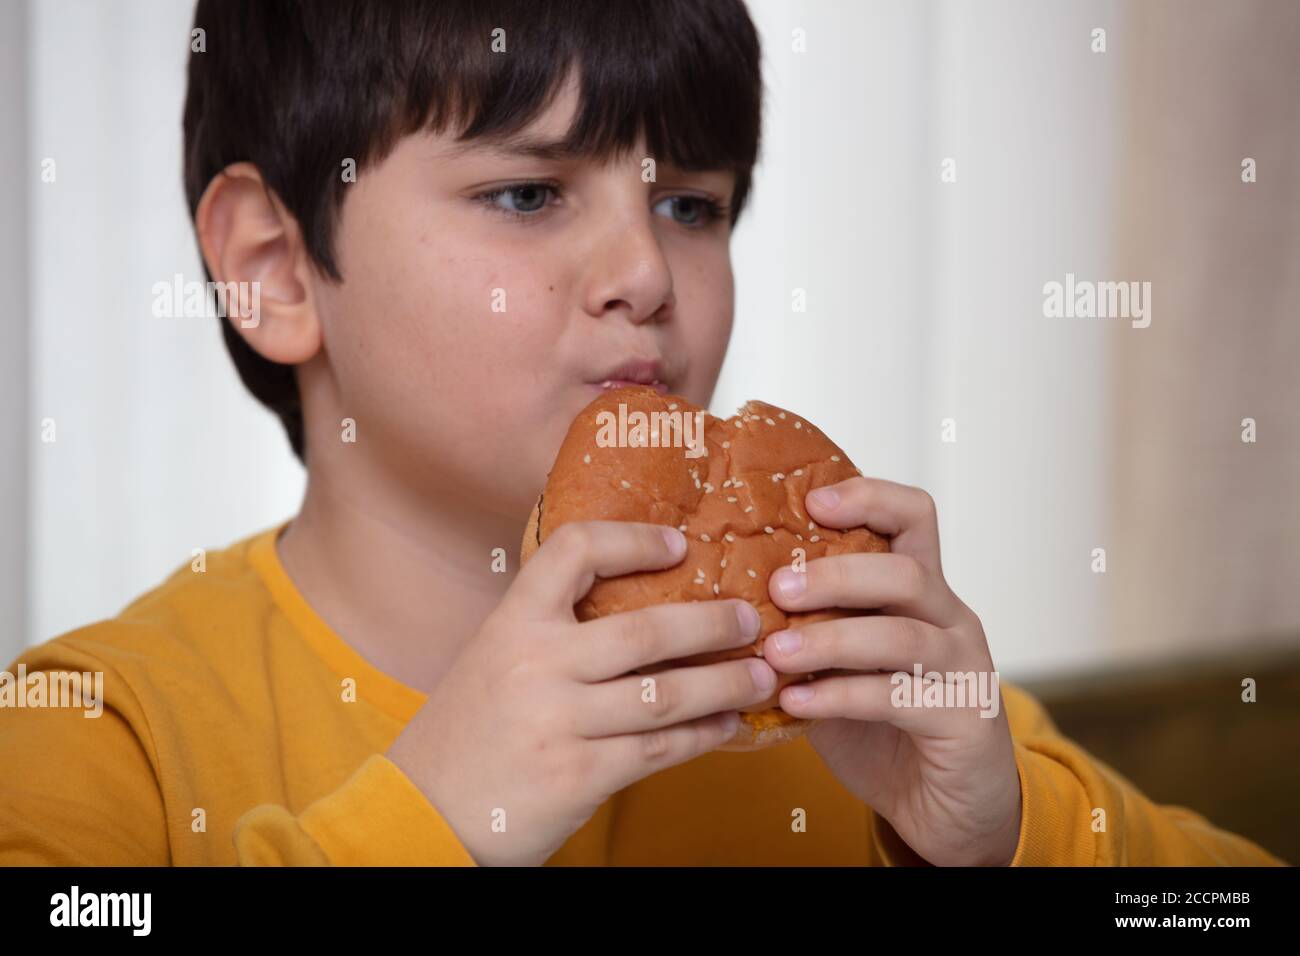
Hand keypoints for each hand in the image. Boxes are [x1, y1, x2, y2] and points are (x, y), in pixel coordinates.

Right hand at [387, 520, 776, 865]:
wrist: (424, 813)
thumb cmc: (465, 734)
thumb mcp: (491, 660)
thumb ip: (547, 632)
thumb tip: (635, 611)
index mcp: (511, 623)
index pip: (573, 551)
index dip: (632, 539)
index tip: (678, 544)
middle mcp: (536, 664)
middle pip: (646, 629)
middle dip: (711, 623)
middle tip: (749, 619)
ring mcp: (560, 722)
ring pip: (667, 693)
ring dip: (725, 683)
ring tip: (760, 676)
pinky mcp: (580, 776)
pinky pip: (660, 749)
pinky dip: (703, 735)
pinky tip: (726, 726)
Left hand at [762, 478, 1020, 865]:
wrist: (948, 805)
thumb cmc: (884, 726)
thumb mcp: (840, 667)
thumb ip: (807, 631)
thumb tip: (724, 602)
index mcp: (922, 591)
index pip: (913, 517)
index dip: (869, 497)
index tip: (812, 502)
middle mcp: (949, 618)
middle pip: (904, 572)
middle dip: (836, 575)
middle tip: (778, 588)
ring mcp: (964, 668)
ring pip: (902, 635)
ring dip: (832, 639)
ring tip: (775, 652)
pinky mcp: (964, 720)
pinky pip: (898, 699)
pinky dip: (840, 697)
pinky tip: (795, 702)